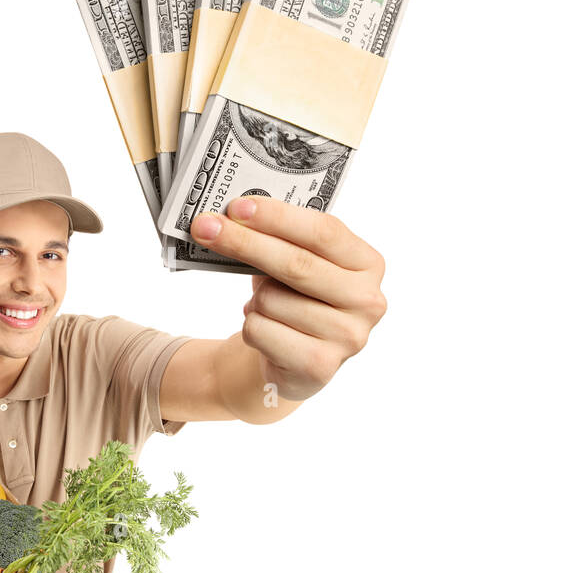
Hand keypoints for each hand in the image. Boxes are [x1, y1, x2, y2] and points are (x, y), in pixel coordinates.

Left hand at [189, 196, 386, 402]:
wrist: (295, 362)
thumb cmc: (296, 299)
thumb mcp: (298, 263)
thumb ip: (280, 240)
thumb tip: (230, 220)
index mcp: (368, 264)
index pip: (324, 231)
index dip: (278, 217)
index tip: (237, 206)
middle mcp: (367, 301)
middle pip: (296, 263)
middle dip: (245, 242)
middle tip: (205, 227)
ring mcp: (348, 337)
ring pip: (270, 300)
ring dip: (254, 299)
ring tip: (265, 307)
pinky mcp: (320, 366)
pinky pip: (260, 330)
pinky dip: (251, 327)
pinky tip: (267, 332)